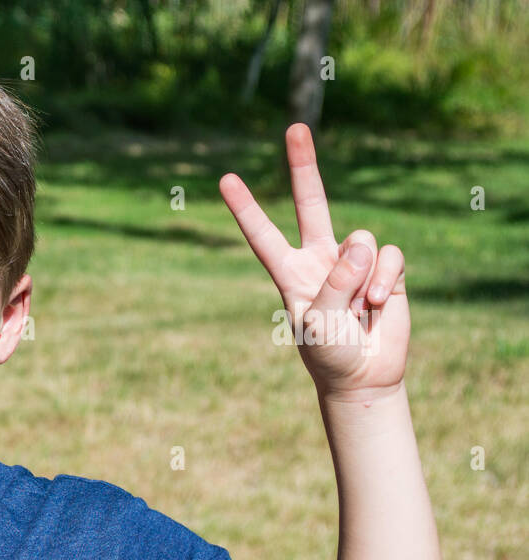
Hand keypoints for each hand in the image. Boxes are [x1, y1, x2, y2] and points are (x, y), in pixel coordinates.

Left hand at [219, 123, 408, 399]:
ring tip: (359, 309)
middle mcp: (319, 259)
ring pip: (361, 240)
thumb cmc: (329, 354)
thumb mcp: (319, 324)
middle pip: (311, 204)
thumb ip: (334, 284)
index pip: (262, 235)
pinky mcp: (385, 268)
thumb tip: (360, 246)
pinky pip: (389, 256)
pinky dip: (385, 280)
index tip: (225, 179)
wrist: (362, 376)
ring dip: (363, 276)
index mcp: (289, 273)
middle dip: (303, 166)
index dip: (246, 207)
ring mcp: (352, 261)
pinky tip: (378, 305)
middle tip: (294, 127)